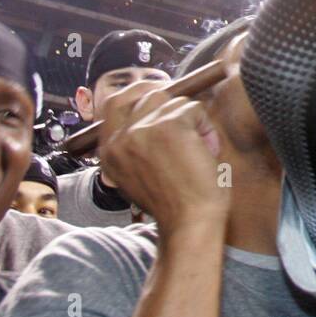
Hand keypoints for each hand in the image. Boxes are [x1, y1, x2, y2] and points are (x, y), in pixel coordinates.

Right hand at [99, 61, 229, 233]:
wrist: (189, 223)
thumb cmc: (174, 203)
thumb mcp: (139, 175)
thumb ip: (137, 146)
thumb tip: (156, 112)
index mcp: (109, 152)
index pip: (114, 103)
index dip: (139, 93)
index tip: (162, 95)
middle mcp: (119, 140)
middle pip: (147, 95)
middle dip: (172, 104)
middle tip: (190, 122)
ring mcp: (141, 131)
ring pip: (173, 102)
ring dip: (192, 121)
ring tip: (198, 150)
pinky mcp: (168, 127)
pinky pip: (193, 109)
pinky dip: (206, 127)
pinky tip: (206, 152)